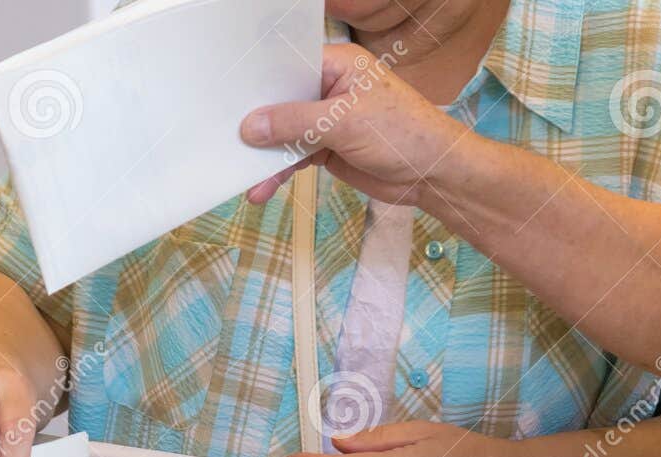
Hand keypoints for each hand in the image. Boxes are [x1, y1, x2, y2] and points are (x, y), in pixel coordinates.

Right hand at [240, 44, 465, 206]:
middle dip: (258, 126)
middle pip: (283, 103)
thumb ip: (295, 122)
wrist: (432, 174)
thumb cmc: (402, 133)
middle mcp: (330, 89)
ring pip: (286, 135)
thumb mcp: (344, 122)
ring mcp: (328, 120)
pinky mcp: (328, 149)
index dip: (260, 85)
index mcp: (338, 65)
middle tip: (227, 143)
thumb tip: (252, 126)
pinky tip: (264, 187)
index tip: (230, 101)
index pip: (289, 68)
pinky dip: (280, 172)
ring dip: (267, 158)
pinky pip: (295, 157)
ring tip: (248, 181)